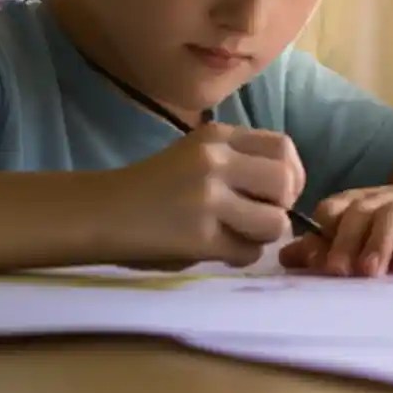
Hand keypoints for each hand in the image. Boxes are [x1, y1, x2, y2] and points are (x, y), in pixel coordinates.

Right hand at [103, 123, 304, 268]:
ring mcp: (207, 197)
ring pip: (274, 222)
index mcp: (216, 136)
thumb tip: (289, 189)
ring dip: (262, 237)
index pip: (283, 148)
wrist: (100, 212)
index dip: (291, 175)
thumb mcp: (197, 155)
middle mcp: (214, 160)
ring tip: (237, 236)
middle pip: (286, 183)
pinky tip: (218, 251)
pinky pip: (247, 252)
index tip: (275, 194)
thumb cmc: (152, 187)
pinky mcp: (198, 235)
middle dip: (282, 207)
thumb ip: (240, 162)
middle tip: (259, 218)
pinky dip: (240, 257)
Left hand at [278, 183, 392, 276]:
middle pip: (358, 214)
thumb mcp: (359, 230)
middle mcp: (379, 201)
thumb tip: (284, 259)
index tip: (314, 261)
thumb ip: (324, 245)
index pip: (331, 210)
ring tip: (370, 271)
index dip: (321, 233)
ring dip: (378, 243)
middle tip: (338, 270)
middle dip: (345, 242)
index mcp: (355, 203)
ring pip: (391, 218)